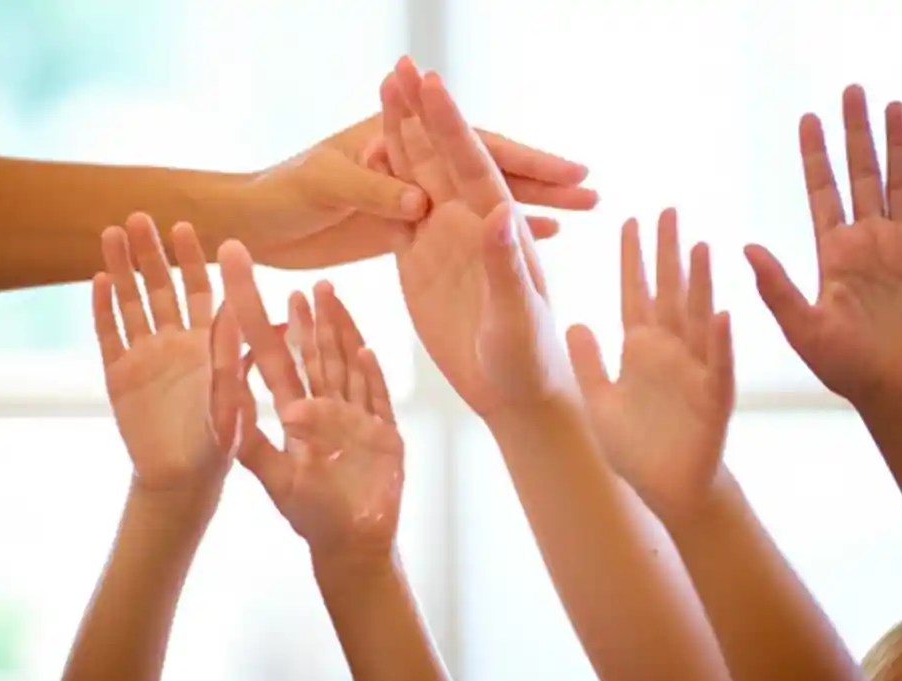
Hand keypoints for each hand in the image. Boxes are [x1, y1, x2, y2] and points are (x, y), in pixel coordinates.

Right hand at [94, 213, 242, 511]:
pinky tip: (99, 279)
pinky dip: (103, 308)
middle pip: (161, 287)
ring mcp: (145, 355)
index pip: (200, 290)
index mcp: (208, 342)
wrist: (183, 479)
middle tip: (141, 217)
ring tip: (111, 234)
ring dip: (122, 268)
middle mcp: (176, 342)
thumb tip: (276, 321)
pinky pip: (109, 334)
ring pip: (131, 302)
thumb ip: (246, 359)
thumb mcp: (240, 398)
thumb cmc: (221, 441)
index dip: (192, 259)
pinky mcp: (118, 375)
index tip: (187, 227)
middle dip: (151, 253)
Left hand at [218, 248, 403, 556]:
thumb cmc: (312, 513)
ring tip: (326, 293)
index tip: (242, 288)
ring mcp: (358, 417)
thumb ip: (253, 443)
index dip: (255, 320)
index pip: (271, 356)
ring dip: (336, 330)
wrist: (352, 544)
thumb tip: (231, 405)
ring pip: (345, 365)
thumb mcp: (274, 479)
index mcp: (296, 412)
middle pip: (314, 353)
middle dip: (307, 316)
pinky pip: (375, 400)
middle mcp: (326, 407)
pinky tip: (366, 351)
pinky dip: (370, 377)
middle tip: (297, 278)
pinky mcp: (385, 435)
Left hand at [243, 63, 598, 270]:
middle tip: (593, 193)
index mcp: (404, 144)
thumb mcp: (324, 186)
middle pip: (492, 170)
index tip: (574, 171)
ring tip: (576, 215)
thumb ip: (372, 189)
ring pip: (482, 199)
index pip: (478, 149)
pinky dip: (491, 232)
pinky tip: (522, 242)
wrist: (251, 229)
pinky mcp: (402, 230)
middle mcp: (416, 167)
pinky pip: (459, 228)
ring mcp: (413, 199)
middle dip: (542, 180)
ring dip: (527, 205)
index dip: (528, 161)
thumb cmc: (279, 196)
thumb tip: (421, 199)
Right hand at [378, 58, 574, 419]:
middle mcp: (471, 223)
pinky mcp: (420, 262)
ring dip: (402, 135)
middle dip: (422, 113)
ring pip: (419, 176)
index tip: (432, 84)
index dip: (451, 124)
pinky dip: (388, 181)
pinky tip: (372, 152)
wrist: (512, 394)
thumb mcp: (518, 315)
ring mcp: (444, 239)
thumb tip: (501, 213)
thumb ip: (508, 267)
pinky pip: (400, 214)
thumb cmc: (529, 359)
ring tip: (384, 90)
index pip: (475, 163)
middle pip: (442, 156)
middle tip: (400, 66)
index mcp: (498, 229)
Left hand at [567, 210, 734, 523]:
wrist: (667, 490)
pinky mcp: (713, 399)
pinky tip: (719, 313)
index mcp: (640, 349)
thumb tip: (573, 322)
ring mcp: (694, 372)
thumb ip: (589, 362)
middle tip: (669, 209)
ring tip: (700, 245)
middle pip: (668, 293)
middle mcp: (669, 352)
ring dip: (699, 284)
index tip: (629, 220)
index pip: (634, 293)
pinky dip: (719, 342)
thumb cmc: (636, 447)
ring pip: (696, 319)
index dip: (632, 259)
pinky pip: (718, 366)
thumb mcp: (599, 399)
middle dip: (667, 253)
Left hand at [745, 85, 901, 410]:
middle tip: (850, 91)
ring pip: (901, 185)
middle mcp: (868, 243)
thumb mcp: (800, 328)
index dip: (816, 156)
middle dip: (855, 134)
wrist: (894, 393)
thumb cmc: (844, 367)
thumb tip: (744, 246)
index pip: (821, 192)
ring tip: (894, 107)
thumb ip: (775, 287)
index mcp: (833, 253)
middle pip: (861, 175)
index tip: (806, 119)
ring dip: (900, 147)